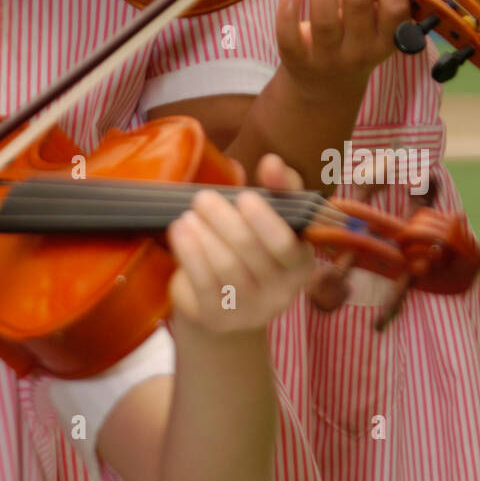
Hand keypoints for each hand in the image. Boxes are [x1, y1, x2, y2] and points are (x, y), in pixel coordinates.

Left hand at [166, 153, 313, 334]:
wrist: (225, 305)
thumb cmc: (250, 249)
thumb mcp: (270, 218)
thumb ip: (279, 188)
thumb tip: (272, 162)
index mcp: (299, 263)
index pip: (287, 244)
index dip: (266, 219)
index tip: (244, 195)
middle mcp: (281, 291)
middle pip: (250, 250)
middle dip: (223, 218)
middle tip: (202, 197)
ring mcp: (249, 309)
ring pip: (226, 266)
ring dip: (203, 233)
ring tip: (189, 214)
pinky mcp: (218, 318)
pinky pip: (203, 284)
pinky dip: (189, 253)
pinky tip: (179, 231)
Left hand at [276, 0, 425, 96]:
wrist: (325, 87)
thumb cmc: (355, 37)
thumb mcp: (377, 15)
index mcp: (387, 38)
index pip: (393, 8)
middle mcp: (360, 51)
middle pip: (358, 4)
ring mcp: (327, 58)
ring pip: (325, 19)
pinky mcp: (297, 61)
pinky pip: (290, 37)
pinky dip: (288, 11)